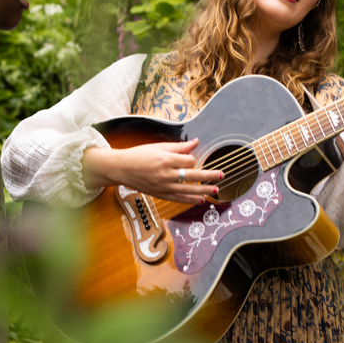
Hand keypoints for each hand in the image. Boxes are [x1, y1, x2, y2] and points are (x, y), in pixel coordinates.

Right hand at [82, 139, 222, 204]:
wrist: (122, 169)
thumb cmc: (139, 155)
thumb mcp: (158, 147)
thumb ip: (179, 147)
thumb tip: (196, 142)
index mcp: (165, 159)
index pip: (188, 161)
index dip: (192, 159)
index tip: (190, 158)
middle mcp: (166, 174)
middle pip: (193, 176)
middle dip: (209, 176)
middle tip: (222, 175)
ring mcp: (164, 186)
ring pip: (188, 190)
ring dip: (203, 190)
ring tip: (216, 190)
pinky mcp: (161, 194)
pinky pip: (179, 199)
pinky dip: (190, 200)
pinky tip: (201, 200)